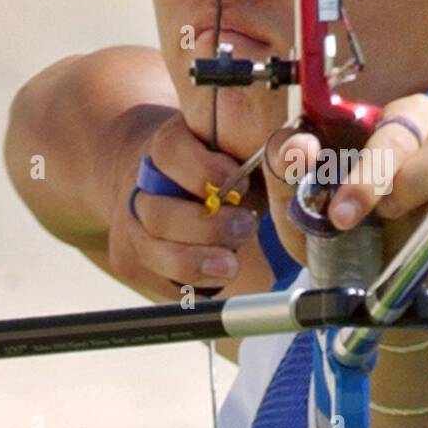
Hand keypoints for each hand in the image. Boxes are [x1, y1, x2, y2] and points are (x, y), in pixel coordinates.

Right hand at [110, 110, 259, 297]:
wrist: (162, 182)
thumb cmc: (216, 168)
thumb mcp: (234, 151)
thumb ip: (256, 156)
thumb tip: (297, 154)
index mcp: (165, 146)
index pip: (171, 152)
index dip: (205, 171)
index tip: (238, 184)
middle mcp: (140, 185)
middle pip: (160, 213)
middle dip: (207, 227)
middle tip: (245, 228)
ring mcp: (130, 223)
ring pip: (153, 250)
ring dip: (196, 261)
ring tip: (230, 264)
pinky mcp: (131, 258)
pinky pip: (157, 277)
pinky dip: (190, 281)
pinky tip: (215, 276)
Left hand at [262, 95, 427, 288]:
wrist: (373, 285)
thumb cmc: (339, 228)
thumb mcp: (300, 202)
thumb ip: (287, 166)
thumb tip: (298, 146)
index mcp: (400, 119)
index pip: (395, 122)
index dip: (370, 166)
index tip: (341, 212)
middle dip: (400, 182)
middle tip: (364, 221)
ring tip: (395, 230)